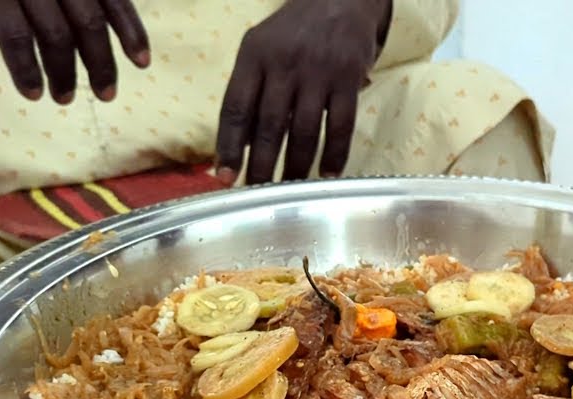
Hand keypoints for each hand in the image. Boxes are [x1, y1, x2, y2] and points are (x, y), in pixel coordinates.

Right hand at [0, 0, 149, 102]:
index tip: (143, 63)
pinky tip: (33, 92)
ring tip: (64, 99)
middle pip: (90, 21)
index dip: (131, 30)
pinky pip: (14, 36)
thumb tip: (94, 34)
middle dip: (101, 63)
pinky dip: (26, 68)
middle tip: (107, 95)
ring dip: (64, 73)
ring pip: (56, 33)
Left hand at [216, 0, 392, 185]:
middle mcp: (283, 63)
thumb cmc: (294, 31)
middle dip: (261, 165)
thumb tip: (238, 145)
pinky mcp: (348, 78)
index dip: (228, 146)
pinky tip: (327, 173)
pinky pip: (341, 125)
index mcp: (254, 55)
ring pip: (304, 130)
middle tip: (257, 194)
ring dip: (296, 165)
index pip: (236, 108)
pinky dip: (334, 154)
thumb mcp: (261, 48)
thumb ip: (250, 90)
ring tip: (289, 190)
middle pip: (268, 125)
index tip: (224, 176)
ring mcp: (318, 71)